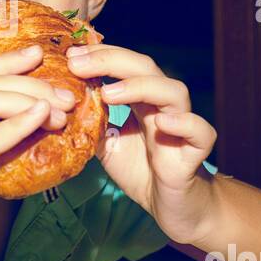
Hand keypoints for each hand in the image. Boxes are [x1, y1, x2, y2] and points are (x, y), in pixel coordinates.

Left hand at [65, 43, 217, 244]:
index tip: (70, 53)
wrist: (168, 206)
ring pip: (173, 91)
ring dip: (140, 86)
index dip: (100, 54)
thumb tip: (60, 104)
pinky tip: (162, 121)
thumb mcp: (105, 144)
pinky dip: (184, 122)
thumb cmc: (139, 170)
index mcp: (142, 99)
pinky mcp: (195, 152)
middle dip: (111, 60)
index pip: (124, 64)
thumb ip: (90, 123)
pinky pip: (200, 131)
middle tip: (77, 63)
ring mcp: (182, 125)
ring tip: (107, 93)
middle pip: (146, 68)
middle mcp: (163, 105)